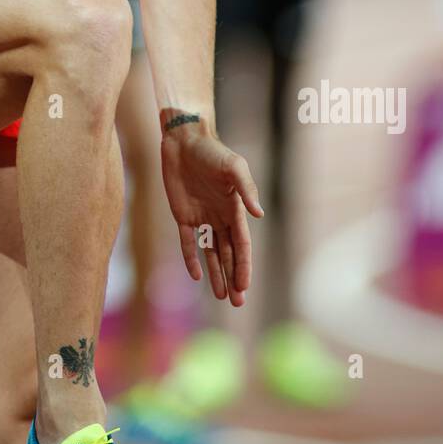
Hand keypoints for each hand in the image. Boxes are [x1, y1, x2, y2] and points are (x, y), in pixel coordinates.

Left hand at [161, 126, 263, 304]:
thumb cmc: (212, 151)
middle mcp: (220, 217)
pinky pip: (187, 242)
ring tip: (222, 296)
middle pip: (229, 254)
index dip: (244, 266)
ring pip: (211, 252)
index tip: (245, 286)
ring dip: (217, 274)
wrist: (184, 140)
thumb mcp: (234, 166)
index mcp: (235, 209)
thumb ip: (246, 189)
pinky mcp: (182, 215)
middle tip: (238, 302)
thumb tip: (260, 214)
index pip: (242, 245)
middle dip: (234, 277)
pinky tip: (196, 276)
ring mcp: (201, 217)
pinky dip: (191, 259)